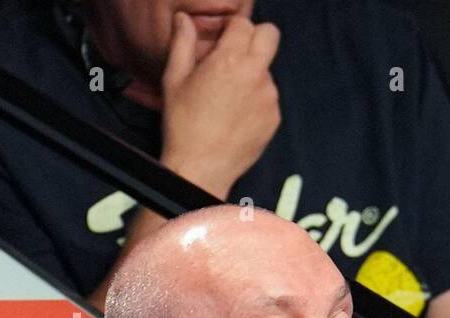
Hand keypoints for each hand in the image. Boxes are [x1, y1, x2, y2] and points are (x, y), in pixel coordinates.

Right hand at [160, 12, 281, 198]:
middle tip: (236, 53)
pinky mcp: (275, 117)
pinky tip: (237, 113)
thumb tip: (184, 19)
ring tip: (229, 94)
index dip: (232, 28)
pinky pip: (269, 96)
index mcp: (230, 60)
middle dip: (255, 37)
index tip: (223, 39)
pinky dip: (257, 98)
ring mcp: (269, 97)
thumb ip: (182, 42)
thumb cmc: (184, 123)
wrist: (202, 166)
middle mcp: (256, 75)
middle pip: (270, 35)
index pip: (244, 23)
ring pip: (268, 69)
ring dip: (253, 72)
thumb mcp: (175, 78)